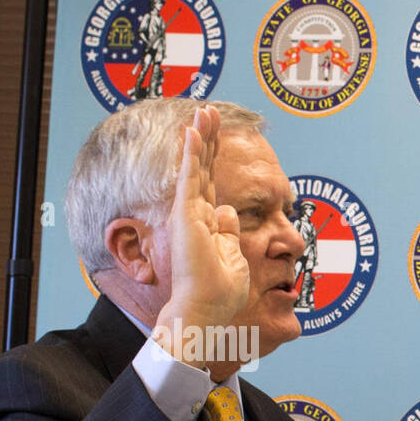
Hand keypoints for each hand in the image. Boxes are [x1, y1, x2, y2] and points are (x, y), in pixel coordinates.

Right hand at [154, 106, 248, 359]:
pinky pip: (189, 178)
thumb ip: (230, 232)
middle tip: (208, 111)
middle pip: (202, 168)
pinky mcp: (186, 216)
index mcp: (210, 224)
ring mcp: (189, 213)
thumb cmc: (221, 292)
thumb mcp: (234, 257)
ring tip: (203, 111)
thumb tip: (230, 211)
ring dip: (200, 138)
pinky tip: (193, 131)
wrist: (205, 309)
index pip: (212, 183)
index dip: (214, 160)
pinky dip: (190, 154)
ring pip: (195, 167)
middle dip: (207, 139)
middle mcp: (196, 215)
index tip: (217, 136)